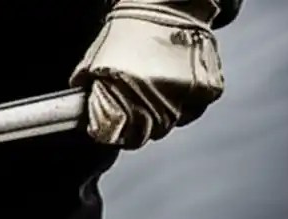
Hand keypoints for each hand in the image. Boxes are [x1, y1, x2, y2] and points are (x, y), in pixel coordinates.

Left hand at [70, 0, 225, 148]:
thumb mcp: (96, 59)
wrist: (167, 3)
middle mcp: (154, 91)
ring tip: (161, 91)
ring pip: (175, 122)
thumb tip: (80, 111)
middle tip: (141, 111)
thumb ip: (88, 86)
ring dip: (168, 114)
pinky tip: (180, 83)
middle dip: (143, 127)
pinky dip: (191, 101)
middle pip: (149, 133)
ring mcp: (183, 89)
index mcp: (124, 87)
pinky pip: (198, 106)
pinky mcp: (207, 86)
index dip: (116, 135)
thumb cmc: (129, 28)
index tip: (116, 132)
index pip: (118, 135)